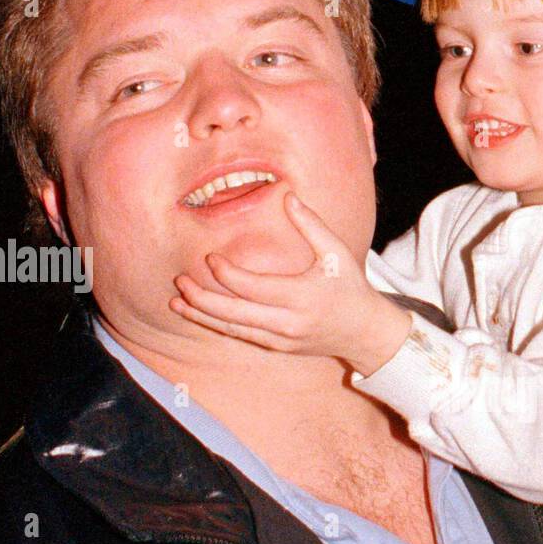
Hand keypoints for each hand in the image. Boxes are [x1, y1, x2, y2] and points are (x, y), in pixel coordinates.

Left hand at [170, 192, 412, 374]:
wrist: (364, 331)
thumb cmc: (350, 287)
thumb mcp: (336, 253)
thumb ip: (311, 224)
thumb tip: (288, 196)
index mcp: (301, 296)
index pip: (252, 287)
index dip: (226, 274)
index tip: (209, 258)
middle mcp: (288, 322)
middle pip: (234, 313)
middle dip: (203, 299)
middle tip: (179, 283)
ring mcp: (281, 338)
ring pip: (233, 329)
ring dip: (203, 316)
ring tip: (177, 303)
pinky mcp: (278, 346)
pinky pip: (243, 335)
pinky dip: (219, 325)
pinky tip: (201, 314)